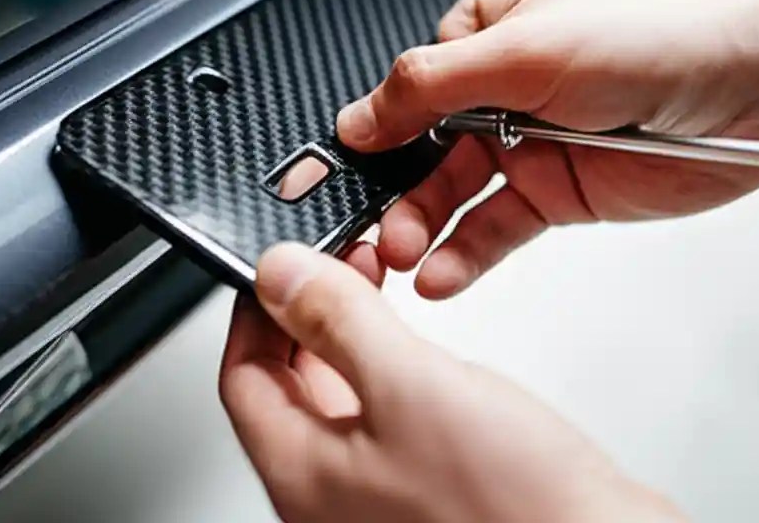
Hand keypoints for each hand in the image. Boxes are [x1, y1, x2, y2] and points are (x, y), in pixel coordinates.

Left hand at [220, 242, 681, 522]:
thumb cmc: (516, 511)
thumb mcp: (409, 385)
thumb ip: (338, 321)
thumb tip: (278, 275)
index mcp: (304, 475)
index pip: (242, 377)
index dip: (257, 307)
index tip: (284, 261)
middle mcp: (334, 495)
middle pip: (288, 389)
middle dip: (306, 315)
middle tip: (341, 262)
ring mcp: (383, 497)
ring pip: (341, 401)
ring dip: (350, 337)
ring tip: (378, 288)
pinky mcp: (432, 491)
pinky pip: (388, 419)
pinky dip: (393, 371)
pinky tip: (423, 351)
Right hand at [336, 0, 758, 297]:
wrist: (755, 88)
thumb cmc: (657, 39)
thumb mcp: (523, 49)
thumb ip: (430, 84)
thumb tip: (361, 114)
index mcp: (489, 27)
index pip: (409, 86)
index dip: (380, 133)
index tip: (349, 171)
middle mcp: (503, 85)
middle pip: (424, 148)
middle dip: (397, 192)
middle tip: (377, 230)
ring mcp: (530, 143)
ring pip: (454, 195)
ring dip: (424, 227)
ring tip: (403, 255)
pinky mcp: (558, 193)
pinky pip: (496, 229)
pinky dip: (466, 255)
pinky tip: (441, 275)